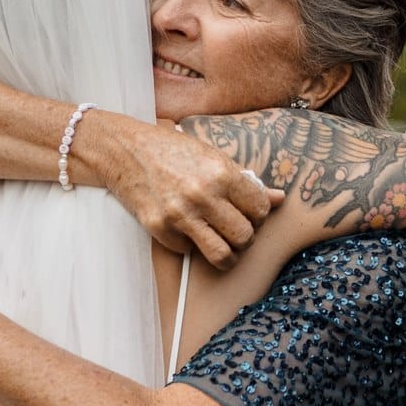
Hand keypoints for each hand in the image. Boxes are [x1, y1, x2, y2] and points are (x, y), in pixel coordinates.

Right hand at [88, 116, 277, 268]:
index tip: (249, 214)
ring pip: (222, 256)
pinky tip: (186, 229)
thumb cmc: (173, 151)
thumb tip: (279, 199)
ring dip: (226, 256)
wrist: (126, 150)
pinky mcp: (159, 228)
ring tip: (222, 247)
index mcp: (222, 173)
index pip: (260, 210)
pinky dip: (190, 244)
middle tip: (236, 233)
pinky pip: (188, 251)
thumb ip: (246, 181)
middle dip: (244, 239)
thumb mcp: (213, 157)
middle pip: (245, 237)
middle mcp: (203, 195)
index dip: (258, 216)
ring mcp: (180, 214)